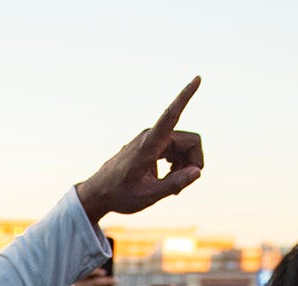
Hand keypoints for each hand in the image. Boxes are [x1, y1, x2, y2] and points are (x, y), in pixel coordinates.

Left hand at [75, 77, 204, 220]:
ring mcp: (154, 140)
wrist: (99, 192)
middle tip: (179, 189)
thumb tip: (197, 171)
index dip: (185, 96)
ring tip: (171, 188)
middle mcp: (153, 136)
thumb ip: (175, 183)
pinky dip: (178, 165)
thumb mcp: (148, 195)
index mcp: (149, 143)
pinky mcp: (154, 146)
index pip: (171, 115)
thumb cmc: (120, 194)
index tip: (197, 78)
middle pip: (190, 142)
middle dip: (193, 163)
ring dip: (185, 167)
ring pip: (185, 147)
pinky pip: (176, 150)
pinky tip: (169, 180)